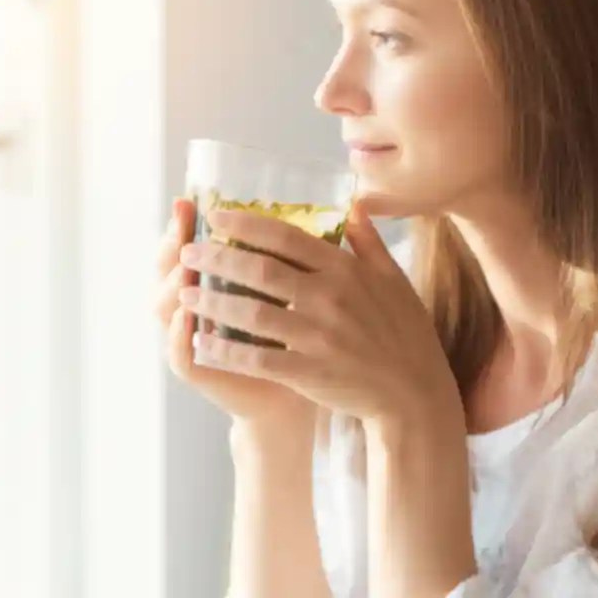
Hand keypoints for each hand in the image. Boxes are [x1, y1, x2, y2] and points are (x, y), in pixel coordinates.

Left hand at [177, 201, 461, 426]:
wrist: (413, 393)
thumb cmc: (404, 333)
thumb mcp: (394, 279)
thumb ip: (369, 241)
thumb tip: (353, 204)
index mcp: (346, 271)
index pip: (287, 237)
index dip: (246, 223)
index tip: (215, 215)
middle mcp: (329, 299)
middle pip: (260, 270)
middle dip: (217, 258)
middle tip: (187, 251)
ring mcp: (317, 337)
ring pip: (251, 312)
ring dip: (212, 301)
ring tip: (184, 292)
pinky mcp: (308, 372)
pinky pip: (256, 358)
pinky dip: (226, 349)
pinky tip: (201, 342)